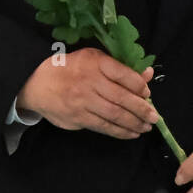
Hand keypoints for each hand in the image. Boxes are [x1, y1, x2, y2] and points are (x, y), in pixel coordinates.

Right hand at [16, 47, 156, 139]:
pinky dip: (120, 131)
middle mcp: (90, 81)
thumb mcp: (95, 59)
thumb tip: (148, 74)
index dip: (139, 85)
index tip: (147, 93)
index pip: (123, 74)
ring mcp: (83, 101)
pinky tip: (131, 133)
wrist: (37, 83)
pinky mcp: (78, 117)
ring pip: (114, 114)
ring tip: (146, 127)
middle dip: (141, 109)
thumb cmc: (71, 69)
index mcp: (95, 62)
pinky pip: (104, 126)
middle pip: (121, 97)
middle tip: (154, 117)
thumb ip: (121, 67)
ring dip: (134, 123)